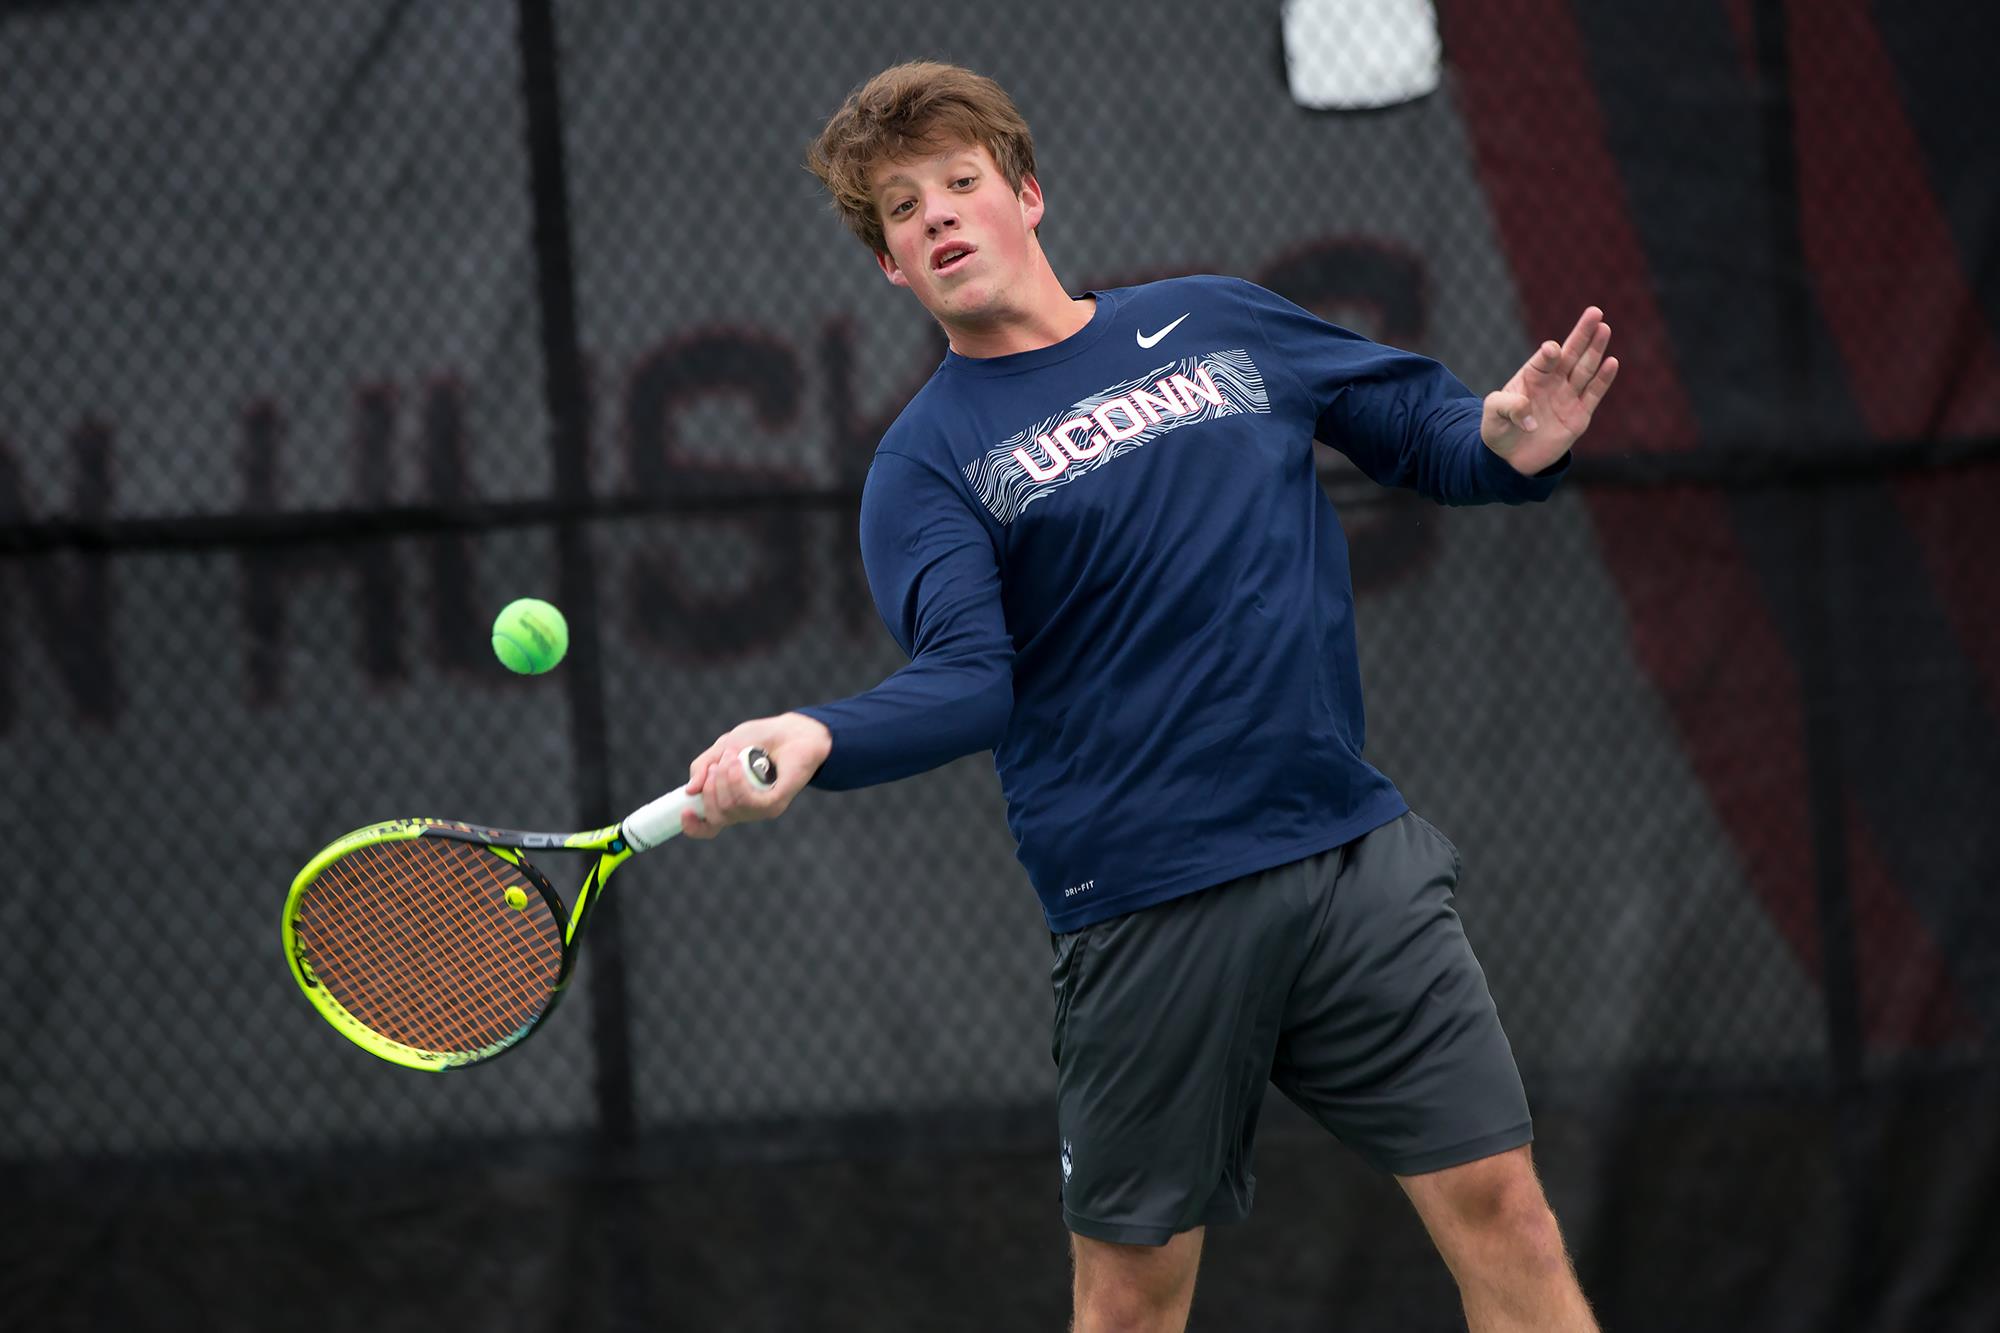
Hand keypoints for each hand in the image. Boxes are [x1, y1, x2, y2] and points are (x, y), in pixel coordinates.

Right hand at [679, 711, 831, 839]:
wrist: (792, 731)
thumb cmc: (760, 739)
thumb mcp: (723, 747)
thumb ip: (703, 766)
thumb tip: (690, 790)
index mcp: (729, 800)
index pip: (708, 827)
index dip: (693, 826)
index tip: (684, 810)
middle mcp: (745, 810)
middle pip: (715, 816)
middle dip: (710, 788)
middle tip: (719, 762)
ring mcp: (761, 809)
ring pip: (729, 808)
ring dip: (724, 779)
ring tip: (732, 756)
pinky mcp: (776, 803)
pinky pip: (748, 802)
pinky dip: (737, 782)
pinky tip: (738, 763)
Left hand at [1480, 306, 1618, 475]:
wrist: (1509, 458)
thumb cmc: (1498, 430)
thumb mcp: (1492, 415)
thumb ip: (1508, 407)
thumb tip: (1529, 412)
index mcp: (1531, 376)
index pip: (1543, 359)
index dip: (1548, 353)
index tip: (1551, 350)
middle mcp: (1553, 382)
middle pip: (1571, 354)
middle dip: (1583, 334)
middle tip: (1594, 312)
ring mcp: (1568, 397)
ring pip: (1585, 369)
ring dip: (1596, 350)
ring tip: (1604, 328)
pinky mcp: (1579, 416)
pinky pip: (1594, 394)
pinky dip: (1603, 379)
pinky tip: (1612, 362)